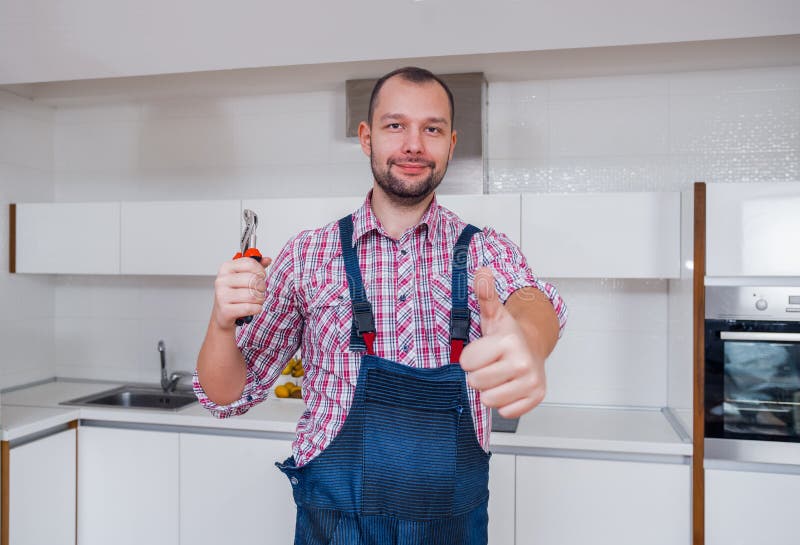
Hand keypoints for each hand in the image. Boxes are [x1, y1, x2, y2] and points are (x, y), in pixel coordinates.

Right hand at [211, 256, 271, 330]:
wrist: (222, 314)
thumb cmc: (233, 294)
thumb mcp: (242, 277)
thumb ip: (255, 267)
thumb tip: (267, 260)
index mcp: (226, 268)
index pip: (250, 264)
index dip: (261, 271)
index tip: (261, 276)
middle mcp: (222, 280)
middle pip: (253, 280)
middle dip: (262, 287)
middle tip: (259, 291)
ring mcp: (222, 295)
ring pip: (253, 295)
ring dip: (260, 299)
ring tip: (256, 300)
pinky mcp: (225, 310)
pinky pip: (249, 308)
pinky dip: (256, 309)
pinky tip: (253, 308)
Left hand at [459, 267, 546, 418]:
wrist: (533, 347)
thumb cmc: (506, 335)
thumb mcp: (493, 314)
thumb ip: (485, 294)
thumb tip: (482, 272)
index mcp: (508, 341)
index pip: (466, 363)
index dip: (470, 358)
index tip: (482, 350)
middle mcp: (523, 362)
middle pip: (476, 383)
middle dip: (478, 375)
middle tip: (491, 363)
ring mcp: (531, 382)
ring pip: (489, 400)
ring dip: (490, 390)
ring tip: (499, 374)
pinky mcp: (536, 397)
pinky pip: (505, 412)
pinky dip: (505, 402)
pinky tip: (509, 385)